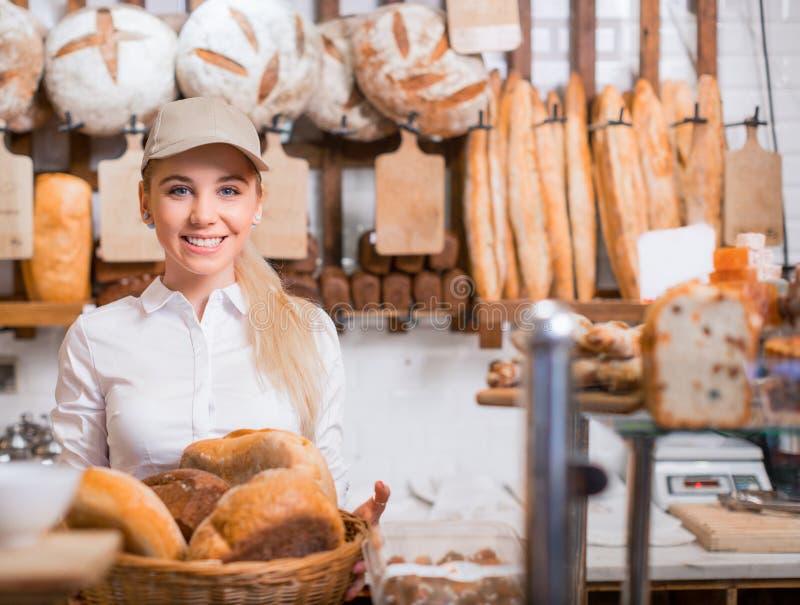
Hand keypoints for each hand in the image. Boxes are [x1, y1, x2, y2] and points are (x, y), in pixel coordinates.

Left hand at [344, 481, 389, 600]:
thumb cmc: (362, 518)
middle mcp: (370, 553)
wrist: (348, 529)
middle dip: (365, 565)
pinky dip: (349, 591)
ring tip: (349, 591)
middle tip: (358, 567)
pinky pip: (351, 583)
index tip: (375, 543)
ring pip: (361, 576)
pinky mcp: (349, 571)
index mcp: (375, 537)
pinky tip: (344, 597)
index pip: (378, 540)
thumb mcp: (371, 507)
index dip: (377, 541)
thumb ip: (380, 496)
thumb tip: (381, 482)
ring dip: (356, 583)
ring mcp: (360, 563)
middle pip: (370, 562)